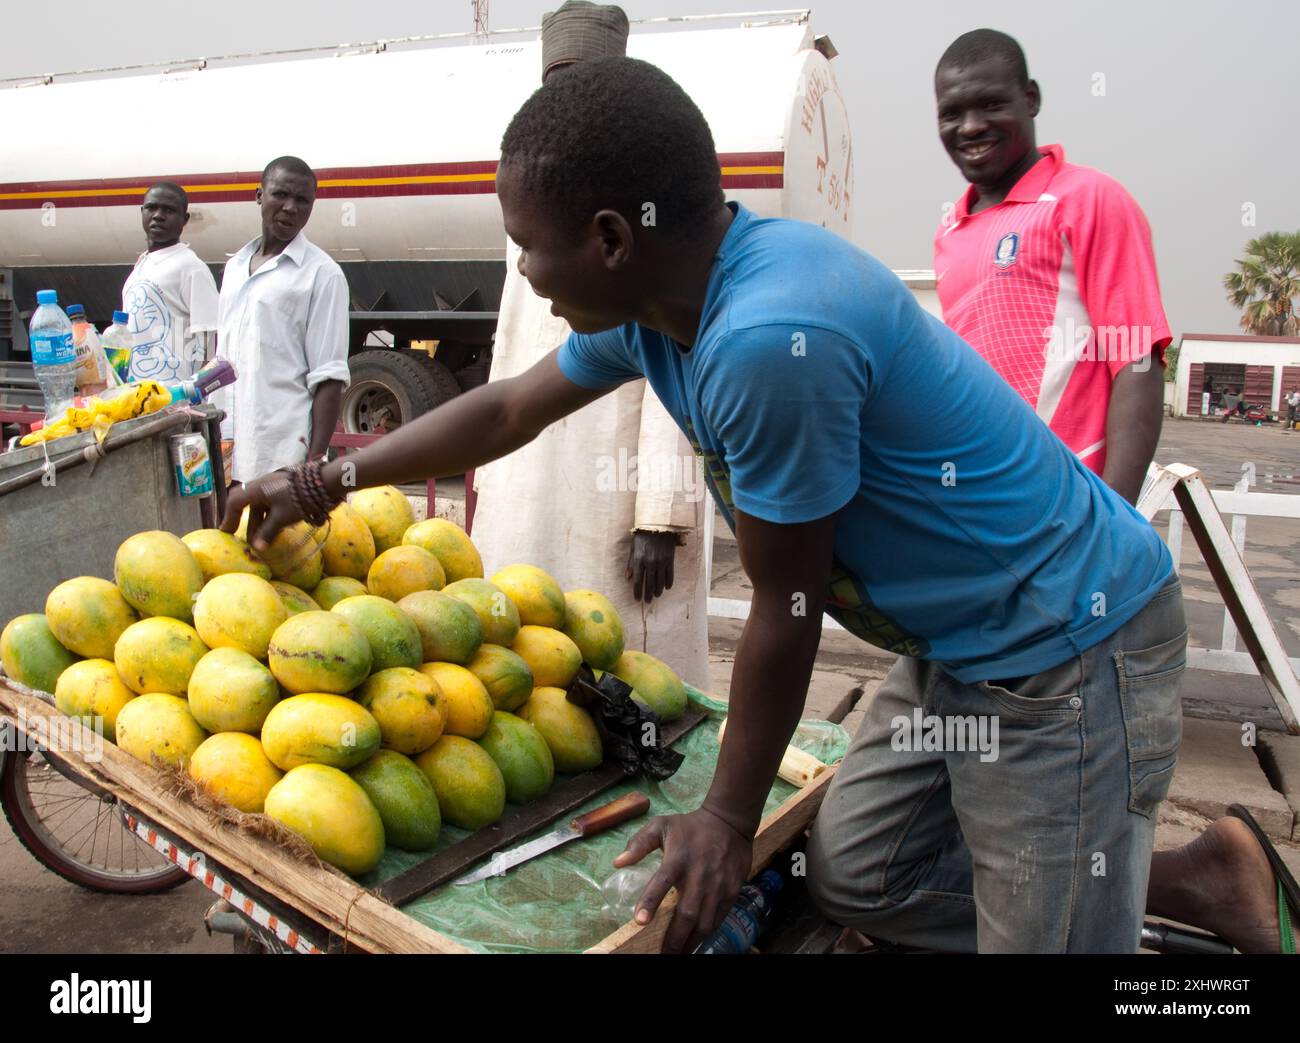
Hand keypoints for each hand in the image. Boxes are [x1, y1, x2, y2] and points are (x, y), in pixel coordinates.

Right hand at [220, 471, 303, 553]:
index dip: (229, 517)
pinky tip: (277, 531)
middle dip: (249, 525)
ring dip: (262, 524)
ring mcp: (275, 487)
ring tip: (264, 541)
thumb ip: (267, 532)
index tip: (227, 532)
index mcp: (256, 489)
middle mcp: (262, 486)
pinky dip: (272, 518)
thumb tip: (256, 548)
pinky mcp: (286, 490)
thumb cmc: (298, 499)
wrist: (324, 483)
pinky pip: (273, 505)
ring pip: (263, 507)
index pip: (234, 502)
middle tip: (248, 541)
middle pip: (249, 506)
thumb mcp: (281, 518)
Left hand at [613, 807, 753, 952]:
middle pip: (687, 912)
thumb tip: (617, 863)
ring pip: (705, 921)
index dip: (651, 901)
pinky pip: (719, 918)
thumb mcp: (662, 825)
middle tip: (664, 953)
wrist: (729, 823)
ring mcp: (718, 884)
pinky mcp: (732, 890)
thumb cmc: (690, 827)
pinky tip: (696, 941)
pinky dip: (707, 933)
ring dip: (691, 941)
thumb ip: (639, 843)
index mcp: (678, 857)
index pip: (662, 881)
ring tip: (679, 953)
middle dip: (675, 938)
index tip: (640, 920)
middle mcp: (699, 874)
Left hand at [626, 529, 677, 602]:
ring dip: (658, 590)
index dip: (637, 592)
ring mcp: (661, 561)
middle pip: (650, 583)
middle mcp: (650, 563)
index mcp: (639, 560)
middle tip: (648, 601)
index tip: (637, 599)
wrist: (658, 524)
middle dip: (648, 594)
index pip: (638, 581)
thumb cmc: (642, 536)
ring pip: (660, 581)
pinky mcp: (670, 559)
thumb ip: (630, 564)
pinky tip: (666, 587)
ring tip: (656, 595)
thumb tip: (628, 577)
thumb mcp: (633, 548)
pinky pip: (670, 574)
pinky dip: (668, 582)